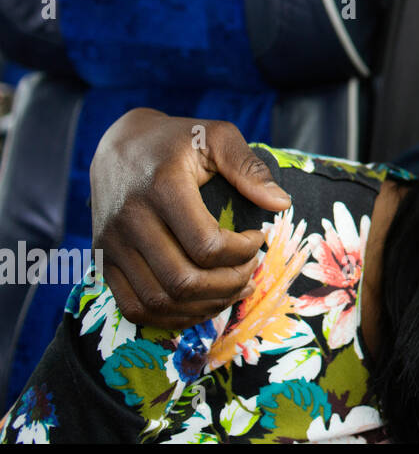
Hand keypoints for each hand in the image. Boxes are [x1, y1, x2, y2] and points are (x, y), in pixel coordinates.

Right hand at [90, 107, 291, 327]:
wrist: (118, 146)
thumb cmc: (177, 140)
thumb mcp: (216, 136)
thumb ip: (249, 167)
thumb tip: (281, 203)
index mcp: (162, 188)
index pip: (207, 245)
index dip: (243, 251)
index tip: (258, 236)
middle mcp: (130, 220)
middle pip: (183, 281)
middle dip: (229, 284)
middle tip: (251, 268)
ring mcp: (112, 245)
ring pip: (159, 301)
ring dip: (206, 305)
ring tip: (235, 287)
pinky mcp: (103, 261)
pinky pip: (134, 308)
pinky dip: (173, 317)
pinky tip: (203, 302)